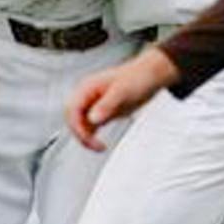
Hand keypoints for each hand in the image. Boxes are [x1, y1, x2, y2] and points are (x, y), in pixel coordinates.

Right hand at [65, 48, 180, 148]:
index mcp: (87, 87)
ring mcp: (94, 104)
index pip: (72, 109)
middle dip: (80, 133)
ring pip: (80, 124)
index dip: (77, 126)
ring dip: (85, 136)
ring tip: (99, 147)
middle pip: (72, 118)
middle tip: (94, 145)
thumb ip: (106, 105)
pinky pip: (90, 126)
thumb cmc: (137, 77)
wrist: (151, 76)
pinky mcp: (102, 112)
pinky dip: (92, 135)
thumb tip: (92, 119)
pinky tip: (99, 143)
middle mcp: (87, 95)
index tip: (88, 137)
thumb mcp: (122, 92)